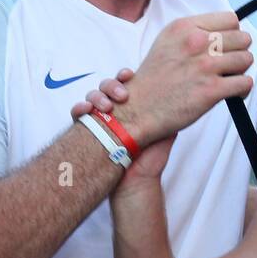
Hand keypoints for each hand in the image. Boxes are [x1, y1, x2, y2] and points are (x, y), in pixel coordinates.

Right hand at [73, 72, 175, 187]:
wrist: (137, 182)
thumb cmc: (151, 159)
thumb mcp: (166, 133)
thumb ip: (169, 114)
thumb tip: (179, 97)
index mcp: (133, 105)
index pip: (126, 83)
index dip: (124, 75)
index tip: (129, 75)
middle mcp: (116, 110)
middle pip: (107, 86)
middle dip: (112, 85)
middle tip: (122, 95)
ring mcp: (100, 119)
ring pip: (92, 96)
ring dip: (97, 96)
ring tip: (106, 106)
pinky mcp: (87, 130)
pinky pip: (77, 114)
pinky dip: (79, 108)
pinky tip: (85, 110)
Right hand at [111, 12, 252, 145]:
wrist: (139, 109)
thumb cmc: (155, 78)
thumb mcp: (168, 41)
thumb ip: (195, 33)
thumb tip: (227, 32)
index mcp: (185, 27)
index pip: (230, 19)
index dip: (233, 33)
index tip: (227, 45)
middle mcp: (196, 42)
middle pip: (242, 38)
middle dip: (239, 52)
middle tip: (229, 64)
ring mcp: (205, 65)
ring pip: (246, 59)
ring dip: (241, 70)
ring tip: (229, 78)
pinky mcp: (212, 89)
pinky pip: (245, 82)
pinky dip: (243, 89)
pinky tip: (232, 92)